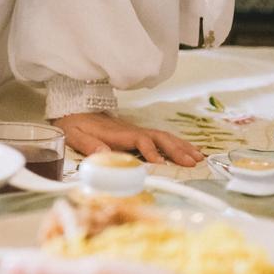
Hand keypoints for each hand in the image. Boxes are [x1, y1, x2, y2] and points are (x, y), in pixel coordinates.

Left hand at [55, 111, 201, 165]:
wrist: (74, 109)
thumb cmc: (75, 124)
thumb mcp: (76, 134)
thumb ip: (89, 144)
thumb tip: (104, 153)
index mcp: (118, 133)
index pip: (140, 140)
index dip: (151, 151)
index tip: (160, 164)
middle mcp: (132, 130)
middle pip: (159, 137)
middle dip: (177, 150)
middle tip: (192, 163)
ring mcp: (137, 131)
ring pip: (164, 137)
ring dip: (182, 147)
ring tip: (199, 158)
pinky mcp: (138, 134)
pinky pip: (162, 138)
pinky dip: (178, 144)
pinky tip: (189, 151)